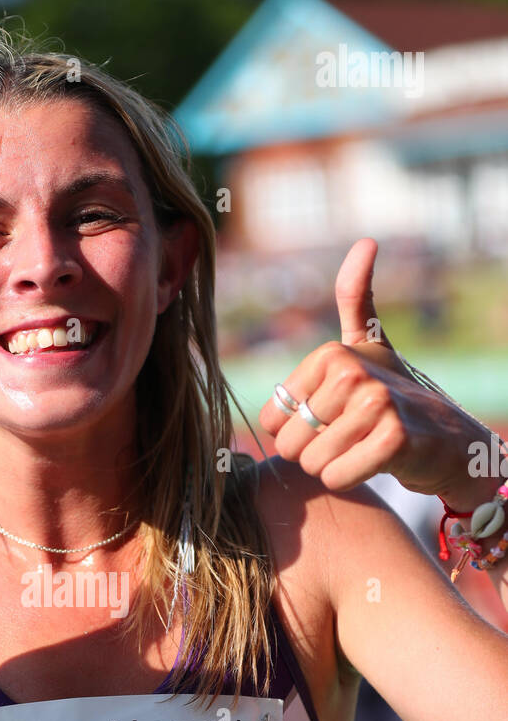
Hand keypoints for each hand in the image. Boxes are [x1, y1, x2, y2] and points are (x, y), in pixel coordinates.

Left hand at [258, 239, 494, 507]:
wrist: (448, 438)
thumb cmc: (397, 393)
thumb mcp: (370, 344)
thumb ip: (355, 298)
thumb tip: (367, 241)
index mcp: (331, 354)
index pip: (273, 419)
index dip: (295, 431)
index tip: (330, 419)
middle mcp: (351, 374)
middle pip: (290, 444)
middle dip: (313, 453)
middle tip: (349, 438)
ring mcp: (376, 406)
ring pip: (312, 464)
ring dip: (333, 467)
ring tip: (363, 448)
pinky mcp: (394, 440)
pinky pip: (336, 478)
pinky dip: (350, 480)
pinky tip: (375, 463)